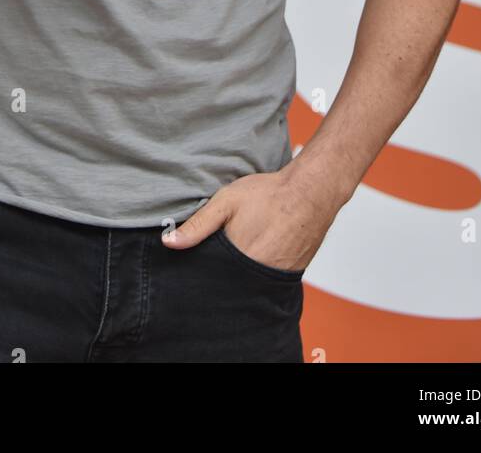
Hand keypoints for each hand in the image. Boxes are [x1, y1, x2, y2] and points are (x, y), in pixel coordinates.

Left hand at [161, 164, 343, 272]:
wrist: (311, 193)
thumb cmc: (268, 194)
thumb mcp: (226, 202)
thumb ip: (198, 225)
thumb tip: (169, 242)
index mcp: (237, 260)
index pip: (210, 281)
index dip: (199, 278)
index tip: (190, 274)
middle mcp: (257, 276)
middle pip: (228, 287)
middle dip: (218, 280)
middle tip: (214, 264)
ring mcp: (275, 278)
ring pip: (247, 286)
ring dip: (238, 278)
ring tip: (235, 258)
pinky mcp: (289, 276)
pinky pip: (266, 282)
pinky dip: (257, 273)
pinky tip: (255, 255)